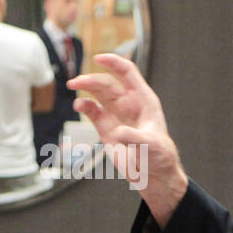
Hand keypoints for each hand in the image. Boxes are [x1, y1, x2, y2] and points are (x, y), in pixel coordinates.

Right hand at [67, 53, 187, 225]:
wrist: (154, 175)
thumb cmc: (160, 157)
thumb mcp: (151, 146)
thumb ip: (135, 138)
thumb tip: (119, 133)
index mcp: (144, 100)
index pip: (127, 73)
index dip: (113, 63)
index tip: (97, 58)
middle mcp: (129, 104)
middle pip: (108, 83)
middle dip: (92, 80)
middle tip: (75, 82)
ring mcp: (116, 115)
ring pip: (98, 95)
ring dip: (86, 89)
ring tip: (73, 87)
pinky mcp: (106, 129)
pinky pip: (93, 112)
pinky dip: (85, 107)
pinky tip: (78, 106)